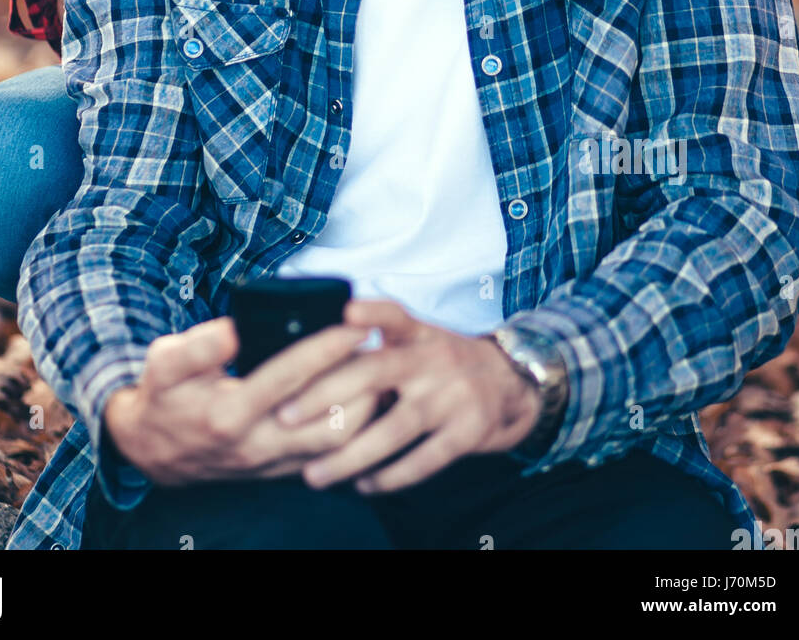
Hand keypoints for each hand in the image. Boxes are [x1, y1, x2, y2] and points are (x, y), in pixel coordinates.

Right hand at [103, 315, 385, 487]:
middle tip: (381, 346)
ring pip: (336, 445)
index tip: (358, 323)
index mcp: (229, 412)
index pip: (291, 376)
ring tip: (376, 369)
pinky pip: (328, 455)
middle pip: (329, 420)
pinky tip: (363, 397)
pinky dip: (352, 428)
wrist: (152, 451)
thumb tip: (235, 327)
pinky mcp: (279, 472)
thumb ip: (198, 345)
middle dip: (361, 381)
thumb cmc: (164, 396)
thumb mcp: (163, 362)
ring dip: (364, 407)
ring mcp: (270, 463)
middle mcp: (255, 444)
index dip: (329, 347)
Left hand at [271, 299, 542, 494]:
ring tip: (314, 475)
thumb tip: (319, 349)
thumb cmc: (447, 363)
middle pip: (377, 374)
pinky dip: (392, 476)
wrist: (513, 384)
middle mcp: (435, 360)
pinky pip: (425, 459)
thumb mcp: (423, 340)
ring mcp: (453, 397)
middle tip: (285, 416)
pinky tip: (364, 486)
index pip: (396, 316)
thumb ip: (382, 341)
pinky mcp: (469, 432)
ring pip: (395, 428)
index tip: (345, 312)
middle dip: (326, 395)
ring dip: (351, 455)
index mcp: (421, 334)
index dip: (373, 312)